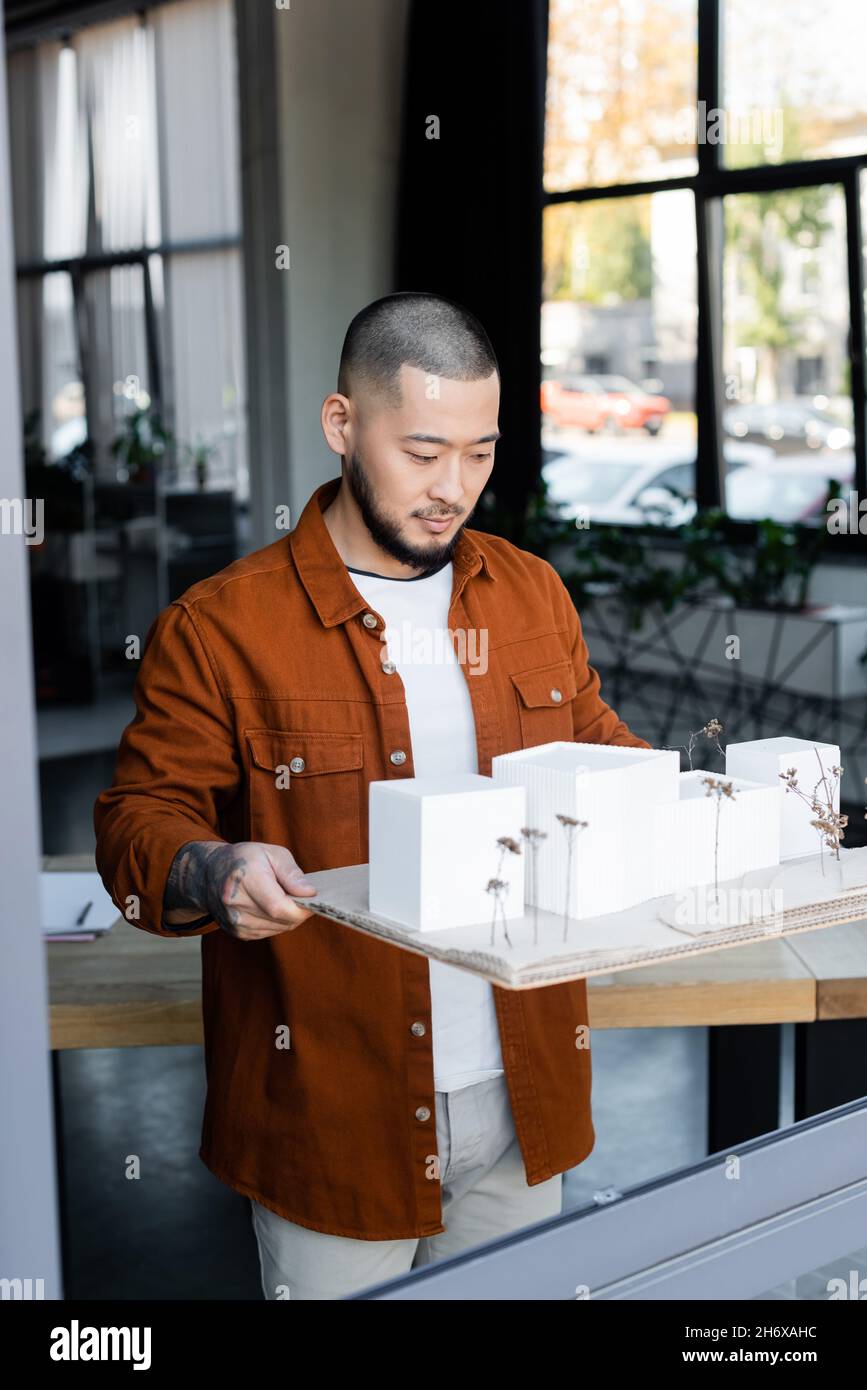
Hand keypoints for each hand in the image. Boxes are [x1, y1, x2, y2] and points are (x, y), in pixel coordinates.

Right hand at [165, 840, 318, 939]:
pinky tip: (271, 907)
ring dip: (287, 917)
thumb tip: (309, 893)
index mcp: (244, 878)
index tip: (314, 899)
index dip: (301, 908)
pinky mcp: (236, 932)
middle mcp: (235, 903)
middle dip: (298, 911)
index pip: (278, 906)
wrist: (209, 873)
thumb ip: (292, 873)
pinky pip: (268, 933)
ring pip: (277, 928)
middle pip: (280, 919)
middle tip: (301, 895)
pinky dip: (276, 922)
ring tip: (283, 898)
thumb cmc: (245, 858)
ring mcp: (234, 920)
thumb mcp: (272, 853)